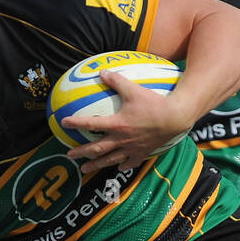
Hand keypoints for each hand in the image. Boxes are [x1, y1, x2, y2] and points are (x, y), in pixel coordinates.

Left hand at [64, 69, 190, 177]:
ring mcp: (131, 148)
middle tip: (69, 155)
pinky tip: (118, 168)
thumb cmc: (154, 103)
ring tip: (84, 168)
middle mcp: (121, 139)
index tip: (64, 123)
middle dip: (81, 152)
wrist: (175, 117)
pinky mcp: (142, 153)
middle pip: (96, 149)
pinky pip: (130, 162)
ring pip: (109, 160)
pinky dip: (123, 166)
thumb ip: (116, 81)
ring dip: (95, 164)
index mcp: (116, 124)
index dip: (76, 123)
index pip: (91, 124)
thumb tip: (101, 72)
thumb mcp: (133, 89)